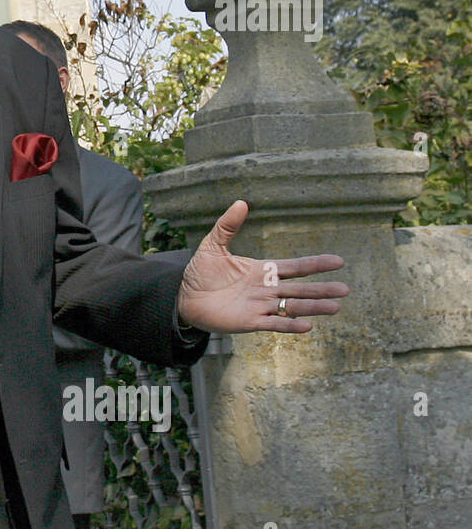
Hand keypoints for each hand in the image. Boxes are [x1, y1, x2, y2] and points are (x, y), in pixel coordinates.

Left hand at [177, 200, 348, 334]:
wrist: (184, 297)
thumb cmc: (200, 272)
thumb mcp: (213, 245)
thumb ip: (227, 226)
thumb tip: (241, 202)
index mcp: (262, 270)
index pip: (295, 267)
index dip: (316, 264)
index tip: (338, 261)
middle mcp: (266, 289)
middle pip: (299, 288)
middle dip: (322, 289)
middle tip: (345, 289)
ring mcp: (260, 306)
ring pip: (292, 306)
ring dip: (313, 307)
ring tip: (335, 307)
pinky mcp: (250, 322)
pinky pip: (273, 324)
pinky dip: (289, 325)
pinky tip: (307, 326)